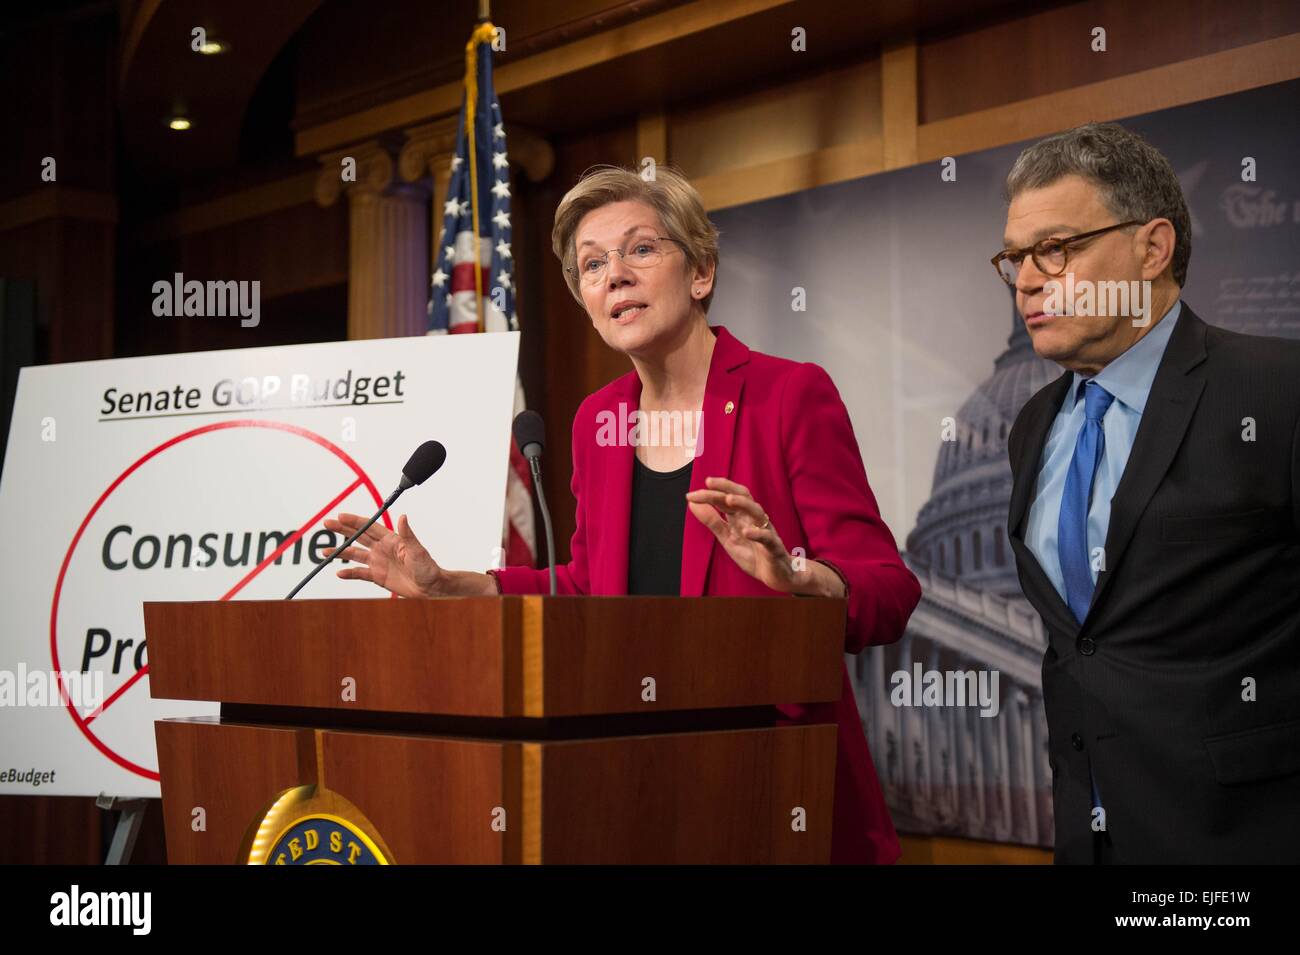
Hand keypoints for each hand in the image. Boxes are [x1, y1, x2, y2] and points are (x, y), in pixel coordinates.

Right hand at [323, 512, 444, 597]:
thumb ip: (408, 534)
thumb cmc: (427, 567)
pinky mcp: (377, 576)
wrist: (431, 587)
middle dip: (342, 531)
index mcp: (390, 539)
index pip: (368, 526)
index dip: (354, 521)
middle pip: (358, 537)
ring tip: (324, 553)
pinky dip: (349, 573)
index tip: (340, 516)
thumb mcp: (417, 550)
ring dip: (340, 553)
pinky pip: (359, 573)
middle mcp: (382, 548)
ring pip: (354, 555)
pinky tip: (338, 573)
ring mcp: (378, 562)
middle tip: (326, 524)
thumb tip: (403, 516)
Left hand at [686, 476, 803, 593]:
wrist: (776, 574)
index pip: (725, 499)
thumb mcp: (727, 537)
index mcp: (741, 516)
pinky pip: (767, 538)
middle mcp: (753, 519)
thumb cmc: (752, 553)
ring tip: (729, 499)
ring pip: (757, 512)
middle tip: (708, 482)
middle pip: (742, 496)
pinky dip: (758, 534)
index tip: (690, 495)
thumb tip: (692, 503)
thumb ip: (712, 521)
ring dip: (744, 504)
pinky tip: (747, 532)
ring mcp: (765, 531)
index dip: (709, 495)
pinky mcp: (773, 547)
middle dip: (726, 488)